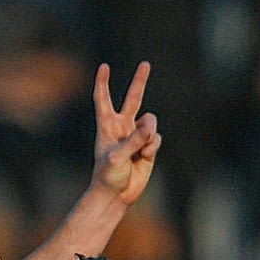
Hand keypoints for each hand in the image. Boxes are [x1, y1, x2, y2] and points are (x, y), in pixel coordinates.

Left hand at [90, 61, 160, 207]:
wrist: (115, 196)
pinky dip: (153, 145)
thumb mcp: (117, 157)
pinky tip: (146, 156)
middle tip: (146, 63)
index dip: (103, 83)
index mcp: (106, 126)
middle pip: (132, 99)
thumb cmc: (108, 176)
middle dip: (140, 81)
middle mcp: (121, 128)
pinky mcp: (147, 147)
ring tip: (142, 150)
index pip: (103, 100)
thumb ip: (134, 140)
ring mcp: (135, 137)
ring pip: (150, 121)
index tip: (104, 66)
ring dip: (149, 132)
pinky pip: (156, 137)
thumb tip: (149, 126)